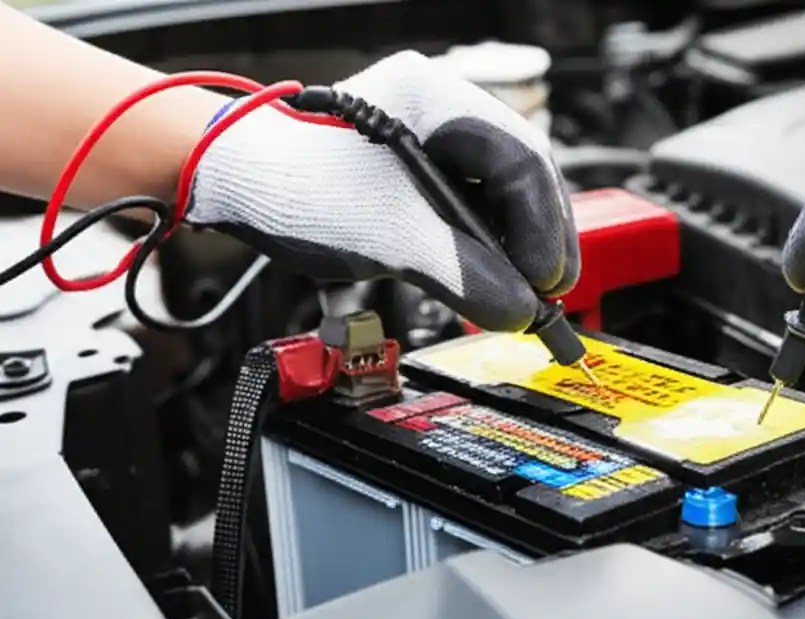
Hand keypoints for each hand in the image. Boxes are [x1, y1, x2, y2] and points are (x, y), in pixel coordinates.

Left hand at [187, 51, 577, 331]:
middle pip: (520, 177)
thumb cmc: (295, 188)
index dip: (543, 227)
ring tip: (518, 293)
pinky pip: (471, 209)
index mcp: (438, 100)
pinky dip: (485, 248)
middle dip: (537, 240)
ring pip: (500, 196)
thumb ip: (467, 276)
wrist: (237, 188)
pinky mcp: (418, 173)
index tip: (546, 282)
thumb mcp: (392, 239)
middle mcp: (442, 112)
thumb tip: (521, 311)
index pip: (522, 161)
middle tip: (546, 294)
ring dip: (513, 248)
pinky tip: (489, 278)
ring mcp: (432, 140)